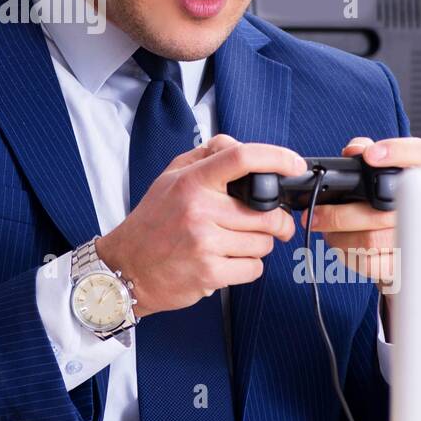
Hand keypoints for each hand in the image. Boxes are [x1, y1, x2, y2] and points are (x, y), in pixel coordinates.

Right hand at [95, 134, 303, 319]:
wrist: (126, 268)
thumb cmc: (151, 222)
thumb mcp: (170, 178)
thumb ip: (204, 157)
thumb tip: (238, 147)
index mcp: (191, 181)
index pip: (242, 158)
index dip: (277, 158)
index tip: (295, 165)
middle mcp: (198, 210)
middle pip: (266, 212)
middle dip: (277, 221)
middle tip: (275, 224)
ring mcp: (204, 243)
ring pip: (263, 243)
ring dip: (258, 245)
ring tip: (235, 244)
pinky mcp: (209, 273)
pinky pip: (253, 268)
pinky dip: (248, 267)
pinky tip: (228, 261)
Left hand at [304, 136, 420, 299]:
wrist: (404, 240)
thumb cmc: (384, 198)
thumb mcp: (377, 169)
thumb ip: (365, 153)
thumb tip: (354, 151)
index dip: (396, 152)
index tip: (370, 155)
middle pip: (383, 209)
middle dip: (338, 214)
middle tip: (313, 214)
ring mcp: (420, 238)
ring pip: (371, 240)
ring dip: (337, 236)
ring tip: (322, 228)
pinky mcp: (404, 266)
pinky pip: (369, 265)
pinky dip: (346, 254)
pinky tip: (340, 244)